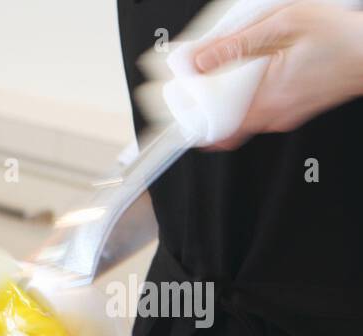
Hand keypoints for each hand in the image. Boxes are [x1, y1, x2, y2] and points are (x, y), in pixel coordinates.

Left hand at [193, 1, 362, 148]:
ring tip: (216, 78)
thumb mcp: (284, 24)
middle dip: (202, 111)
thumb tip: (198, 60)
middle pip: (222, 127)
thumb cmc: (342, 35)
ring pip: (239, 120)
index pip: (215, 128)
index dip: (190, 122)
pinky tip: (245, 78)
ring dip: (223, 104)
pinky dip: (243, 100)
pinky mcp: (292, 111)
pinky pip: (257, 113)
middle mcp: (274, 115)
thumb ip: (237, 44)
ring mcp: (284, 116)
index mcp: (269, 99)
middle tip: (191, 90)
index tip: (176, 109)